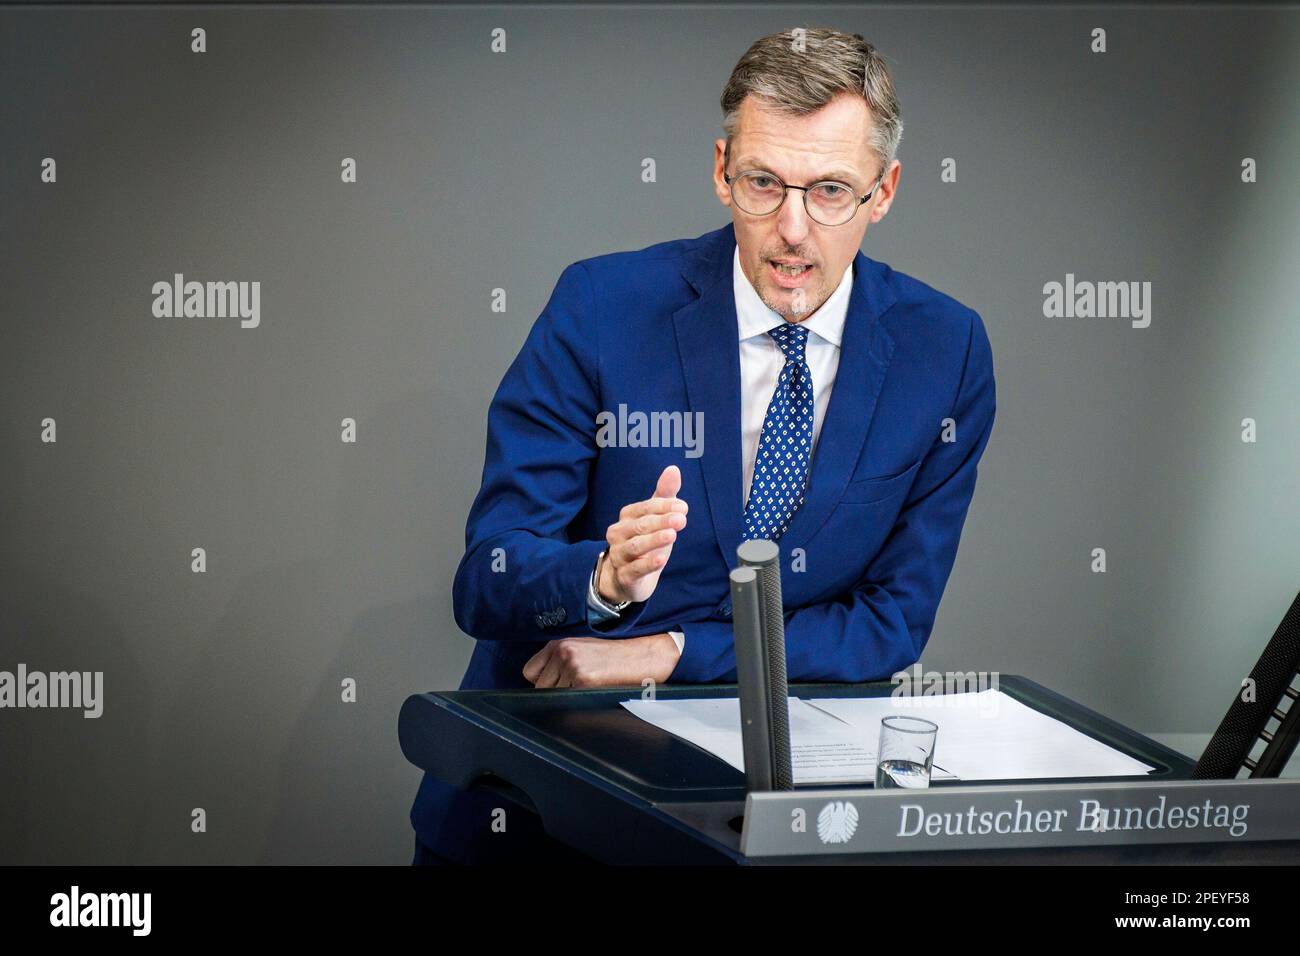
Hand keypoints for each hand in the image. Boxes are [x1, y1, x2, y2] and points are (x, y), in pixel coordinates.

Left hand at [523, 634, 680, 687]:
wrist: (641, 657)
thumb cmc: (614, 656)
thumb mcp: (582, 648)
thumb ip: (558, 660)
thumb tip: (539, 684)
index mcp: (559, 642)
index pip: (529, 671)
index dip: (542, 681)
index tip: (555, 684)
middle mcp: (562, 652)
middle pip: (538, 687)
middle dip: (553, 692)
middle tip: (577, 687)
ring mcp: (572, 666)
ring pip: (552, 697)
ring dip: (566, 698)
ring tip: (588, 688)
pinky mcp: (583, 681)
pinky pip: (567, 702)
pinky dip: (577, 703)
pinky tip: (592, 691)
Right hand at [597, 465, 687, 605]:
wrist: (625, 579)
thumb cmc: (644, 543)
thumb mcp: (656, 520)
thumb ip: (664, 496)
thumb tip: (673, 469)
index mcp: (627, 517)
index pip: (645, 507)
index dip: (664, 506)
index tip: (683, 507)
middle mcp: (619, 534)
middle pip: (641, 525)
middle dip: (662, 521)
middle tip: (682, 519)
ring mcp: (620, 555)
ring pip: (636, 546)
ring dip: (654, 539)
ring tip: (672, 534)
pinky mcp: (625, 576)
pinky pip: (635, 569)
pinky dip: (648, 563)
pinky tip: (661, 558)